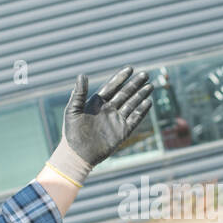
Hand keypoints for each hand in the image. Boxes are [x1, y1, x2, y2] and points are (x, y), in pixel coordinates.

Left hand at [46, 65, 152, 186]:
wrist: (78, 154)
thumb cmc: (71, 132)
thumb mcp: (72, 110)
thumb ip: (79, 93)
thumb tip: (82, 75)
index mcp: (96, 103)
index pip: (112, 87)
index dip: (121, 77)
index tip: (130, 68)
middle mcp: (108, 109)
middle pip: (125, 93)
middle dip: (135, 84)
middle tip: (145, 74)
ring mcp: (116, 120)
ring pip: (132, 104)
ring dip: (141, 95)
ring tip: (150, 86)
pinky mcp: (122, 132)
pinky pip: (135, 119)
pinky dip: (142, 111)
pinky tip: (148, 102)